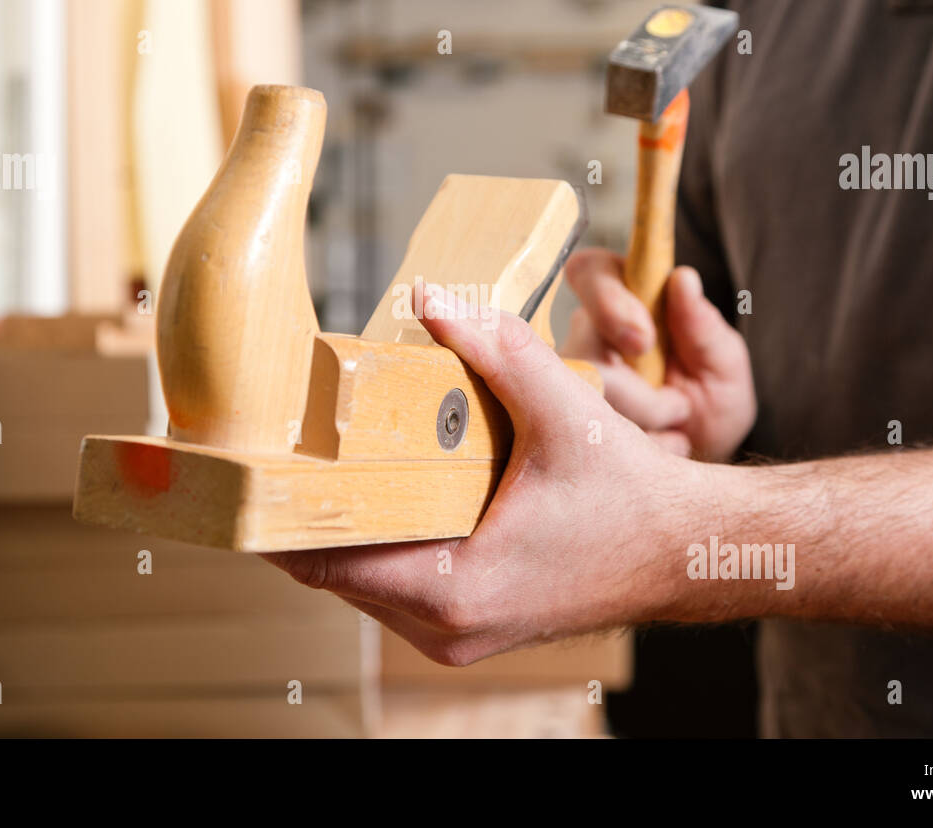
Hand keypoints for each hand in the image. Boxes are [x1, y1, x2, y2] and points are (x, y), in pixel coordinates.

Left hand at [264, 283, 717, 664]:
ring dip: (345, 528)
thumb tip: (432, 297)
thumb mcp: (567, 413)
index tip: (243, 473)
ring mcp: (457, 636)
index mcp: (454, 589)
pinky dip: (382, 543)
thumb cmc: (635, 499)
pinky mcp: (471, 627)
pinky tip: (386, 494)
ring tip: (326, 464)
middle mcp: (445, 629)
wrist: (689, 552)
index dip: (275, 517)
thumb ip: (497, 349)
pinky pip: (397, 588)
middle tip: (281, 449)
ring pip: (364, 582)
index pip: (324, 561)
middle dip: (308, 512)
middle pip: (334, 571)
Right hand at [561, 249, 755, 461]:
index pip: (591, 272)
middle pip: (580, 347)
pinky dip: (638, 447)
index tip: (644, 340)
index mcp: (627, 297)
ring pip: (582, 398)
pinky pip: (582, 435)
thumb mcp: (725, 365)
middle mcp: (589, 333)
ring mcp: (571, 378)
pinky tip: (665, 445)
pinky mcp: (563, 420)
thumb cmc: (713, 399)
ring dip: (642, 422)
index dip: (607, 301)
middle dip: (632, 390)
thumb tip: (683, 280)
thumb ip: (704, 327)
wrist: (703, 456)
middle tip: (679, 407)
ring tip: (680, 424)